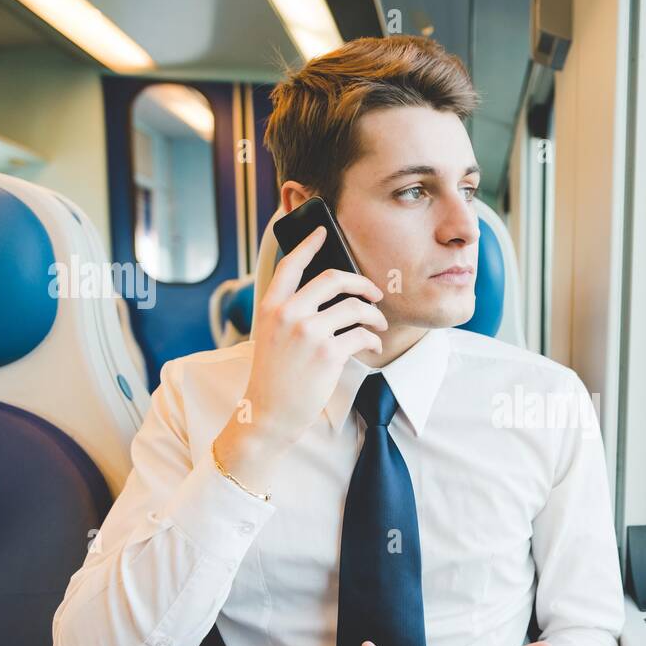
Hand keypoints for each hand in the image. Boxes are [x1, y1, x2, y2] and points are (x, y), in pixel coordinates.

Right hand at [214, 225, 388, 489]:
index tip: (322, 230)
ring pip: (354, 307)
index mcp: (270, 307)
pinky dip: (374, 339)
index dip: (309, 243)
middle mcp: (287, 314)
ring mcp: (308, 333)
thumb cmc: (273, 377)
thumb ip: (290, 311)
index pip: (291, 265)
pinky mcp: (328, 353)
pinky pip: (362, 334)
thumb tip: (326, 293)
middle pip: (333, 278)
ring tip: (378, 325)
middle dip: (361, 283)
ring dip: (374, 315)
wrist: (267, 414)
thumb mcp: (270, 336)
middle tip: (374, 293)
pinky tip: (374, 345)